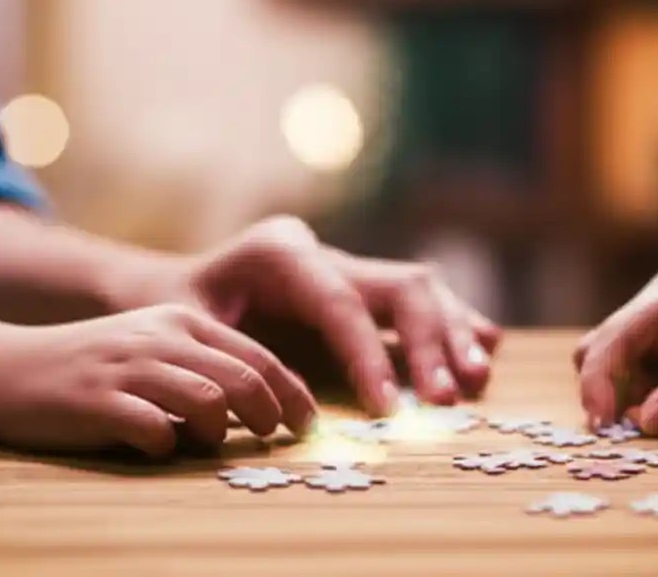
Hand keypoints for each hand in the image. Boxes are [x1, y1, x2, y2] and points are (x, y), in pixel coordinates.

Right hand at [0, 304, 316, 456]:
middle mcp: (159, 338)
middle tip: (274, 438)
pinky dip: (167, 446)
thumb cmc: (95, 366)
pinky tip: (157, 447)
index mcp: (180, 321)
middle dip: (270, 413)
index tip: (306, 421)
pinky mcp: (97, 401)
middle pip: (242, 378)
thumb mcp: (152, 346)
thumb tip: (262, 407)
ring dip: (219, 431)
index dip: (290, 392)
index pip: (256, 355)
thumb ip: (202, 365)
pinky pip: (153, 429)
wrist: (8, 368)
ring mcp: (128, 368)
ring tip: (208, 441)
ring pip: (207, 401)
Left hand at [149, 217, 500, 415]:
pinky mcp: (362, 285)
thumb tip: (283, 405)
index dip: (371, 355)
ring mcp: (348, 263)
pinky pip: (420, 299)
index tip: (389, 407)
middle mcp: (323, 250)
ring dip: (453, 334)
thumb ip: (230, 359)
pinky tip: (485, 348)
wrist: (171, 286)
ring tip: (476, 380)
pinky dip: (454, 323)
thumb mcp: (183, 329)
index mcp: (281, 252)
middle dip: (429, 342)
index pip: (341, 303)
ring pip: (420, 287)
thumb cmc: (172, 311)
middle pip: (399, 286)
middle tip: (445, 399)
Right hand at [576, 270, 657, 434]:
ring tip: (648, 421)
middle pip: (601, 346)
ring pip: (611, 360)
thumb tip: (642, 421)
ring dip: (620, 393)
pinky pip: (632, 370)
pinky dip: (637, 394)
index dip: (599, 380)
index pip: (614, 337)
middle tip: (618, 433)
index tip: (603, 425)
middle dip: (604, 388)